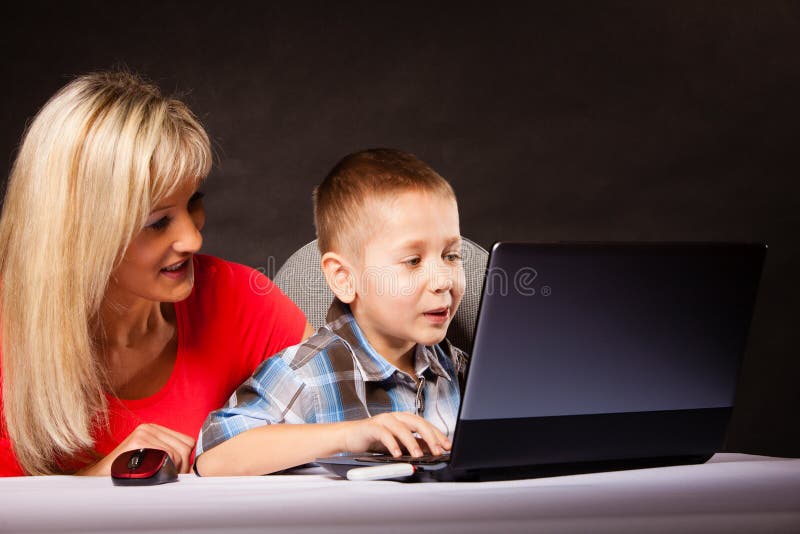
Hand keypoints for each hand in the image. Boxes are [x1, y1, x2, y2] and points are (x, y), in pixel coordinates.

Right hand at [77, 423, 195, 475]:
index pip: (187, 441)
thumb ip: (168, 456)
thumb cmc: (125, 472)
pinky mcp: (138, 442)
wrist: (97, 477)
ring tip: (161, 478)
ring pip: (177, 453)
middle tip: (172, 479)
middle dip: (183, 467)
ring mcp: (143, 433)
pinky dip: (163, 469)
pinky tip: (152, 475)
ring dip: (173, 470)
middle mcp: (149, 428)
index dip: (187, 460)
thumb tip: (191, 466)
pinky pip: (165, 456)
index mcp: (154, 429)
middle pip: (185, 447)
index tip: (179, 473)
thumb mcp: (149, 459)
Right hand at [342, 412, 450, 457]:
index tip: (447, 446)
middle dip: (430, 437)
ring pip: (402, 428)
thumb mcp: (398, 443)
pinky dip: (392, 444)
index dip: (437, 435)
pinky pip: (384, 434)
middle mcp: (396, 417)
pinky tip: (397, 454)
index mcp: (404, 419)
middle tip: (437, 450)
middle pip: (417, 423)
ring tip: (418, 454)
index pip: (425, 425)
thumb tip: (431, 450)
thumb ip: (413, 444)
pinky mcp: (371, 427)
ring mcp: (384, 420)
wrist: (350, 436)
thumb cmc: (374, 439)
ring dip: (411, 442)